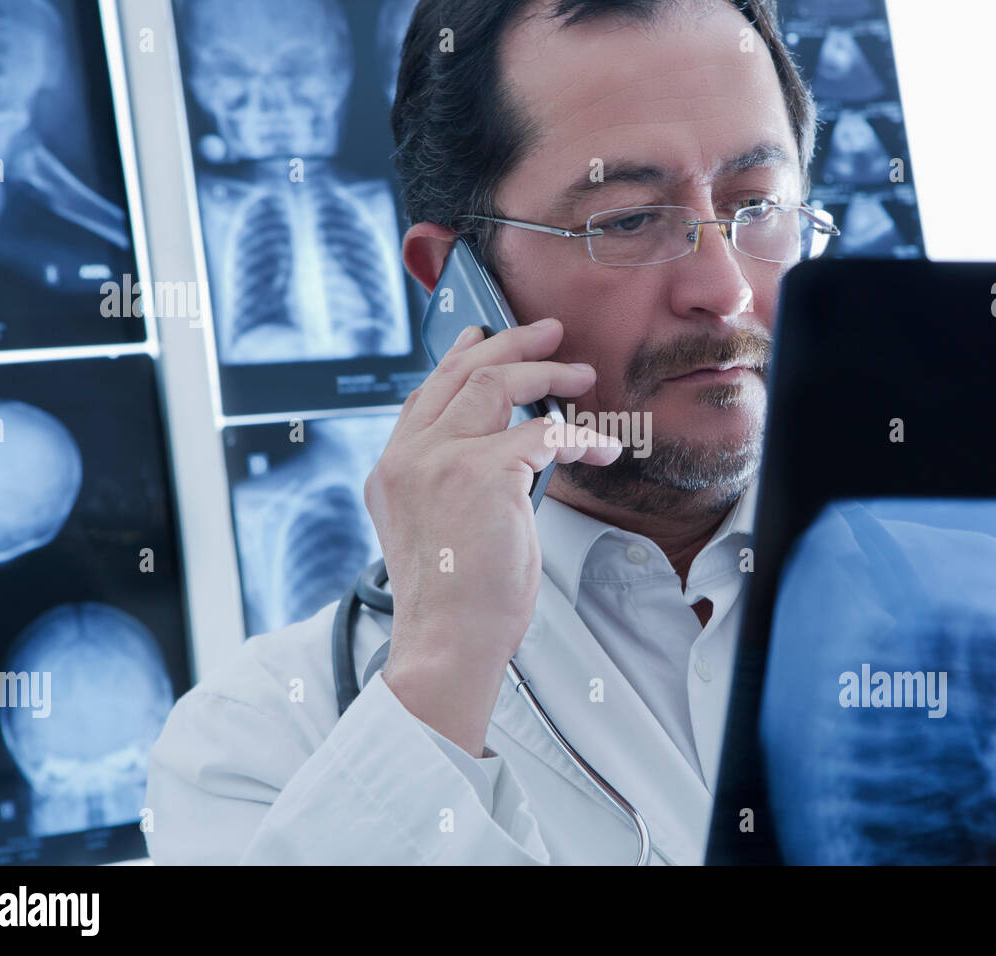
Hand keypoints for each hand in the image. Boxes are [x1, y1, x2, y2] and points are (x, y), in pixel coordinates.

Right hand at [364, 318, 618, 754]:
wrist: (447, 641)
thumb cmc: (452, 601)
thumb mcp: (432, 531)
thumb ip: (447, 485)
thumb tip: (502, 454)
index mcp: (392, 470)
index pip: (424, 394)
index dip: (457, 359)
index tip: (480, 337)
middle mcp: (409, 456)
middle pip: (460, 374)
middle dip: (509, 344)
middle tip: (547, 333)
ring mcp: (442, 460)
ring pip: (497, 384)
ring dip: (547, 373)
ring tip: (580, 374)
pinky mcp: (484, 473)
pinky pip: (546, 433)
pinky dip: (582, 436)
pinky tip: (603, 446)